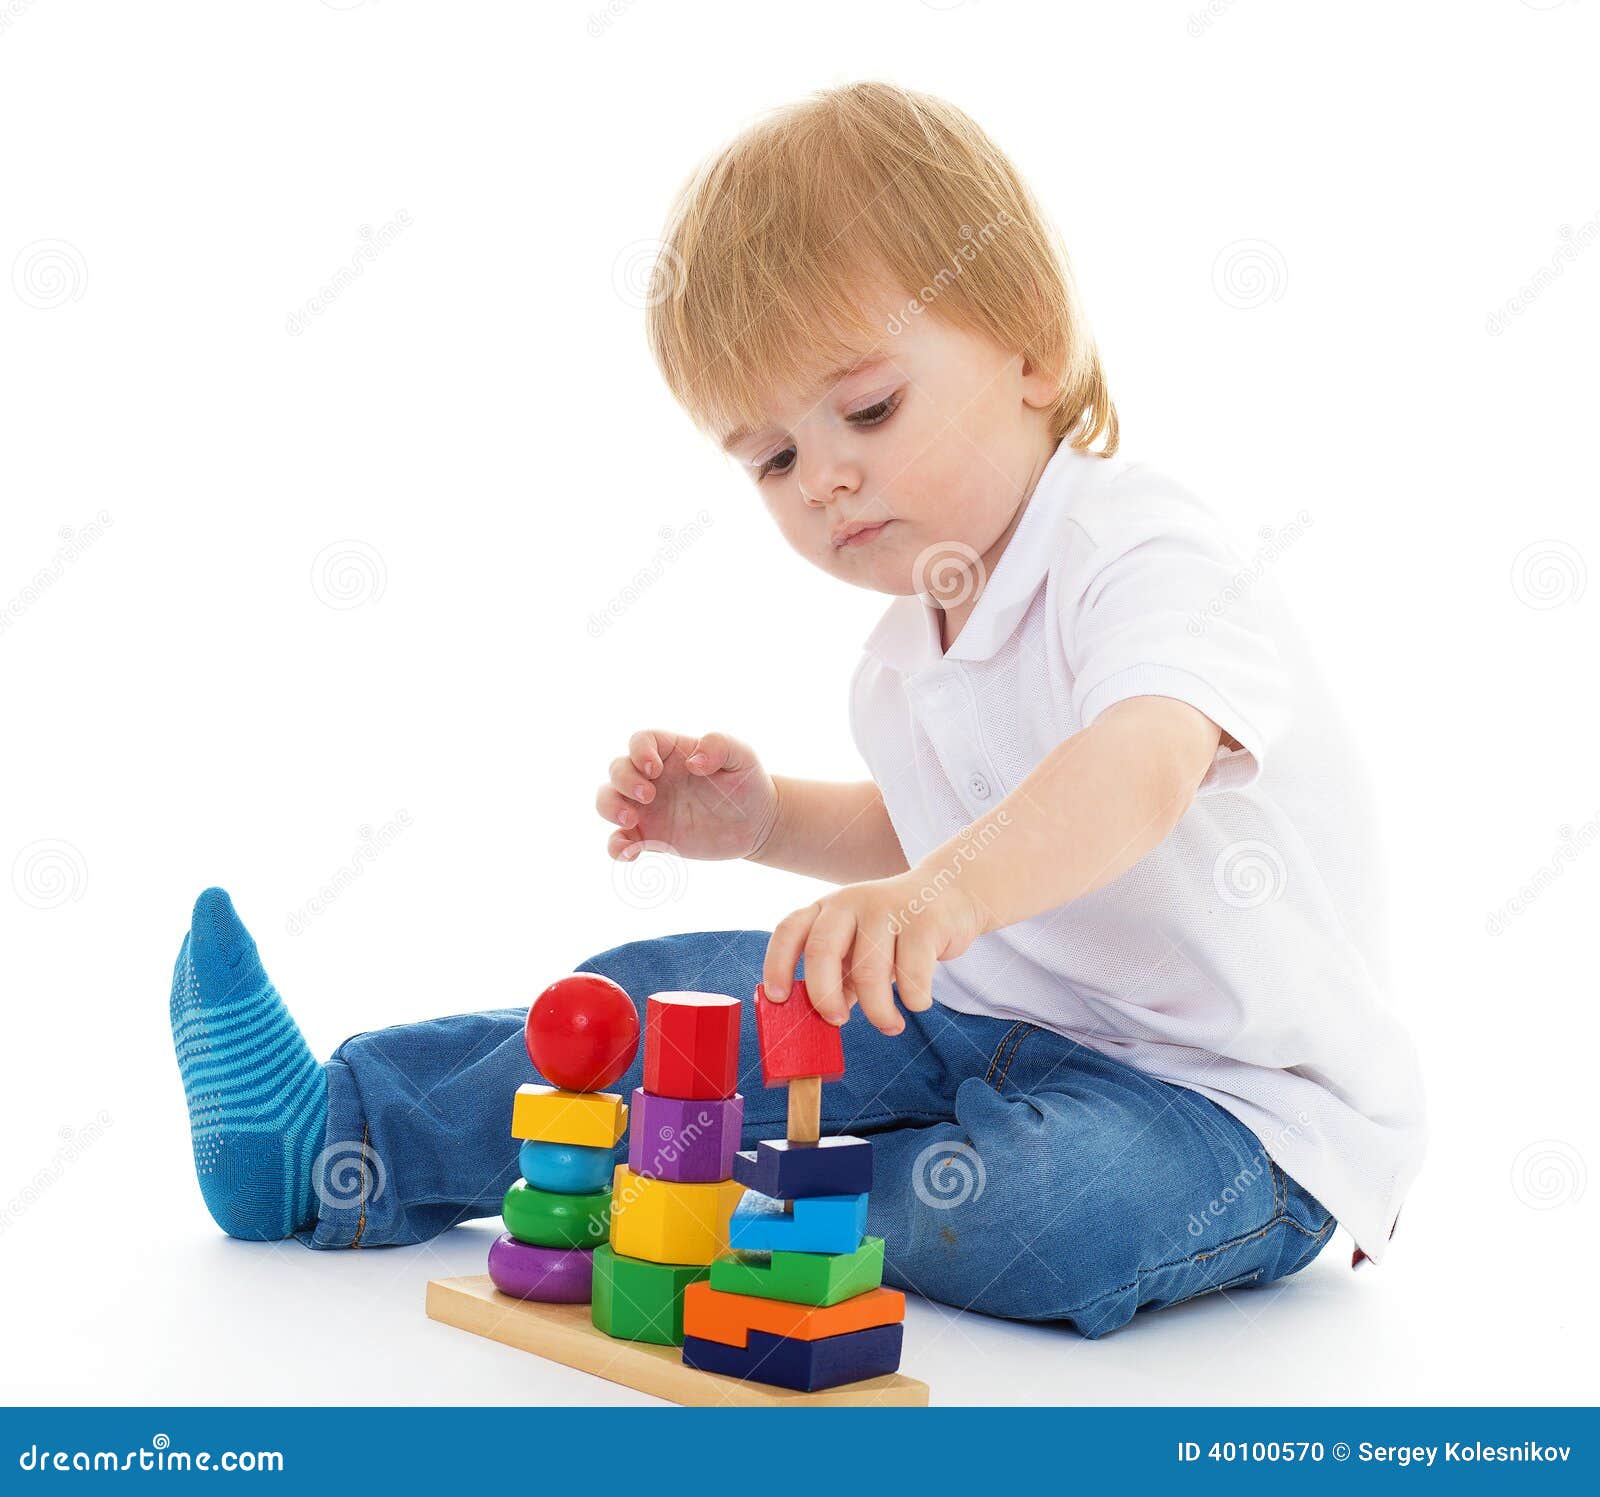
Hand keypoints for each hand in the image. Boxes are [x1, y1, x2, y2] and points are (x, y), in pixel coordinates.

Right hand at [597, 729, 778, 863]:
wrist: (756, 824)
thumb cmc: (747, 783)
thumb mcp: (743, 757)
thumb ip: (720, 746)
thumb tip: (693, 762)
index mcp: (670, 752)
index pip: (640, 741)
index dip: (638, 751)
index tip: (654, 769)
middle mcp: (652, 778)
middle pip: (617, 769)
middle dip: (623, 781)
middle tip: (649, 797)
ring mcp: (648, 808)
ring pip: (608, 801)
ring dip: (610, 808)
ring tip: (630, 820)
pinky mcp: (651, 837)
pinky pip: (622, 840)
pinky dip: (617, 847)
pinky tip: (630, 852)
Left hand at [760, 870, 985, 1035]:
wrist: (950, 893)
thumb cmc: (895, 931)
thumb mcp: (858, 945)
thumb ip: (839, 976)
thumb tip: (819, 1022)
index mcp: (828, 908)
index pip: (790, 930)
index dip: (777, 964)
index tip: (778, 999)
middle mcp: (851, 902)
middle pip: (822, 950)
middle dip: (825, 995)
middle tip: (837, 1021)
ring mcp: (887, 908)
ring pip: (870, 971)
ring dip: (879, 1011)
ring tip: (890, 1025)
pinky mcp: (924, 921)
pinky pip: (913, 974)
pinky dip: (914, 999)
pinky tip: (918, 1001)